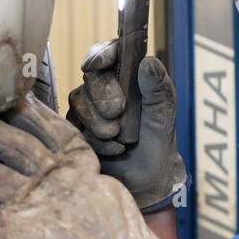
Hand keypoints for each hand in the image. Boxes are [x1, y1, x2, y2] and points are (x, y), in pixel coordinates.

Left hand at [0, 93, 203, 238]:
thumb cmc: (116, 234)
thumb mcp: (102, 187)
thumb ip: (76, 169)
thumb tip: (51, 156)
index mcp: (76, 162)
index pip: (43, 124)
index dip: (19, 109)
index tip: (2, 95)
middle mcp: (51, 177)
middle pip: (8, 142)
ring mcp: (30, 204)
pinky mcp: (12, 234)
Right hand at [67, 40, 186, 212]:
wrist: (146, 183)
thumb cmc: (158, 146)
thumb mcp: (164, 117)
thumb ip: (158, 90)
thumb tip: (148, 61)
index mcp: (127, 80)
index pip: (108, 55)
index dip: (100, 55)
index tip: (97, 65)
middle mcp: (104, 92)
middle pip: (90, 79)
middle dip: (102, 95)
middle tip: (118, 112)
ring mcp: (88, 112)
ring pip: (78, 103)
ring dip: (99, 122)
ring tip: (120, 139)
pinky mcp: (76, 132)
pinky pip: (73, 128)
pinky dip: (95, 140)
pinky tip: (113, 150)